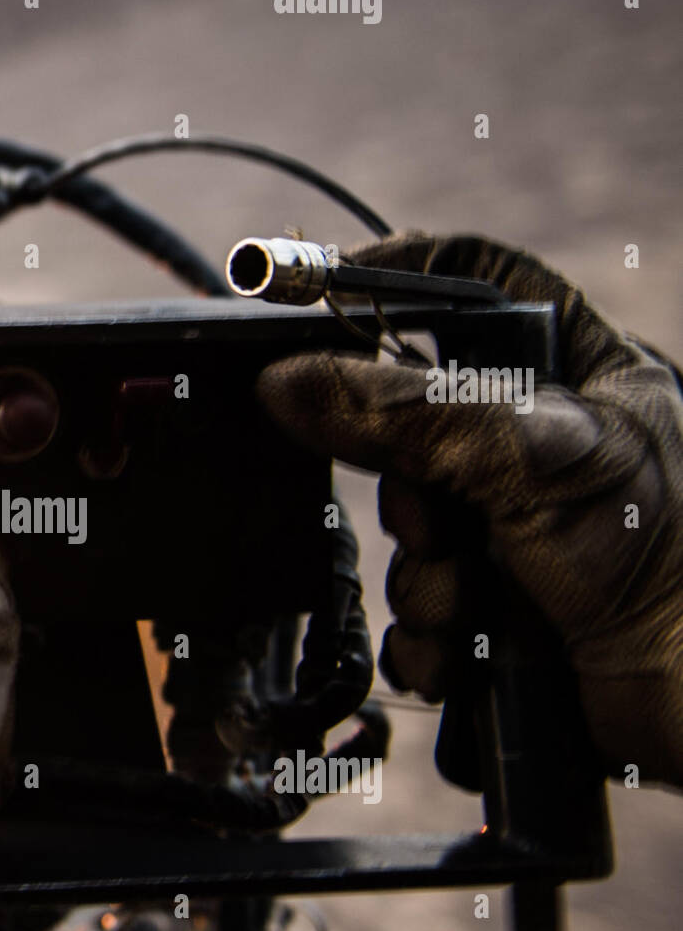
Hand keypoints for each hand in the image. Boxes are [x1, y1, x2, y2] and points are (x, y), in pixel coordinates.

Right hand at [255, 233, 682, 788]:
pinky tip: (467, 652)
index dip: (399, 278)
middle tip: (434, 518)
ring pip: (408, 536)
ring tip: (476, 601)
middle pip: (411, 430)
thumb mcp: (530, 457)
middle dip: (408, 493)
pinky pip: (415, 613)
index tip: (323, 303)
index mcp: (577, 375)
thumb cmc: (669, 554)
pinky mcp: (498, 610)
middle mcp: (540, 449)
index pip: (475, 282)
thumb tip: (286, 380)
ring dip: (423, 580)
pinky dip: (428, 638)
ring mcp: (516, 532)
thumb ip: (404, 412)